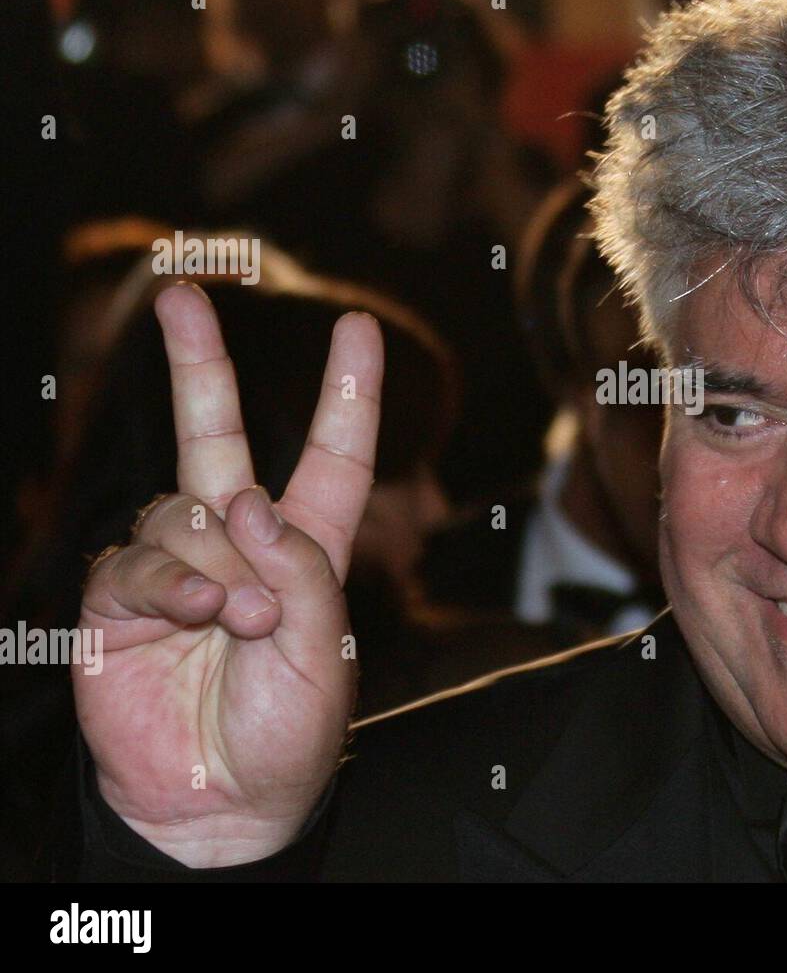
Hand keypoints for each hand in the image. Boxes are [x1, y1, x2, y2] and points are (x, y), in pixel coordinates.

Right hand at [74, 281, 382, 866]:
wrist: (220, 803)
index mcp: (305, 546)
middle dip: (198, 363)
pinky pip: (141, 561)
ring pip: (184, 509)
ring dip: (218, 559)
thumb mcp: (324, 650)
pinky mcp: (121, 600)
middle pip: (214, 434)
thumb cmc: (289, 730)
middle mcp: (238, 542)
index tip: (358, 326)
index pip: (332, 455)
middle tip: (185, 289)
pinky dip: (175, 584)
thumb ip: (299, 570)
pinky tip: (200, 615)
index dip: (347, 392)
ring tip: (242, 619)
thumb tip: (248, 501)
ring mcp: (176, 567)